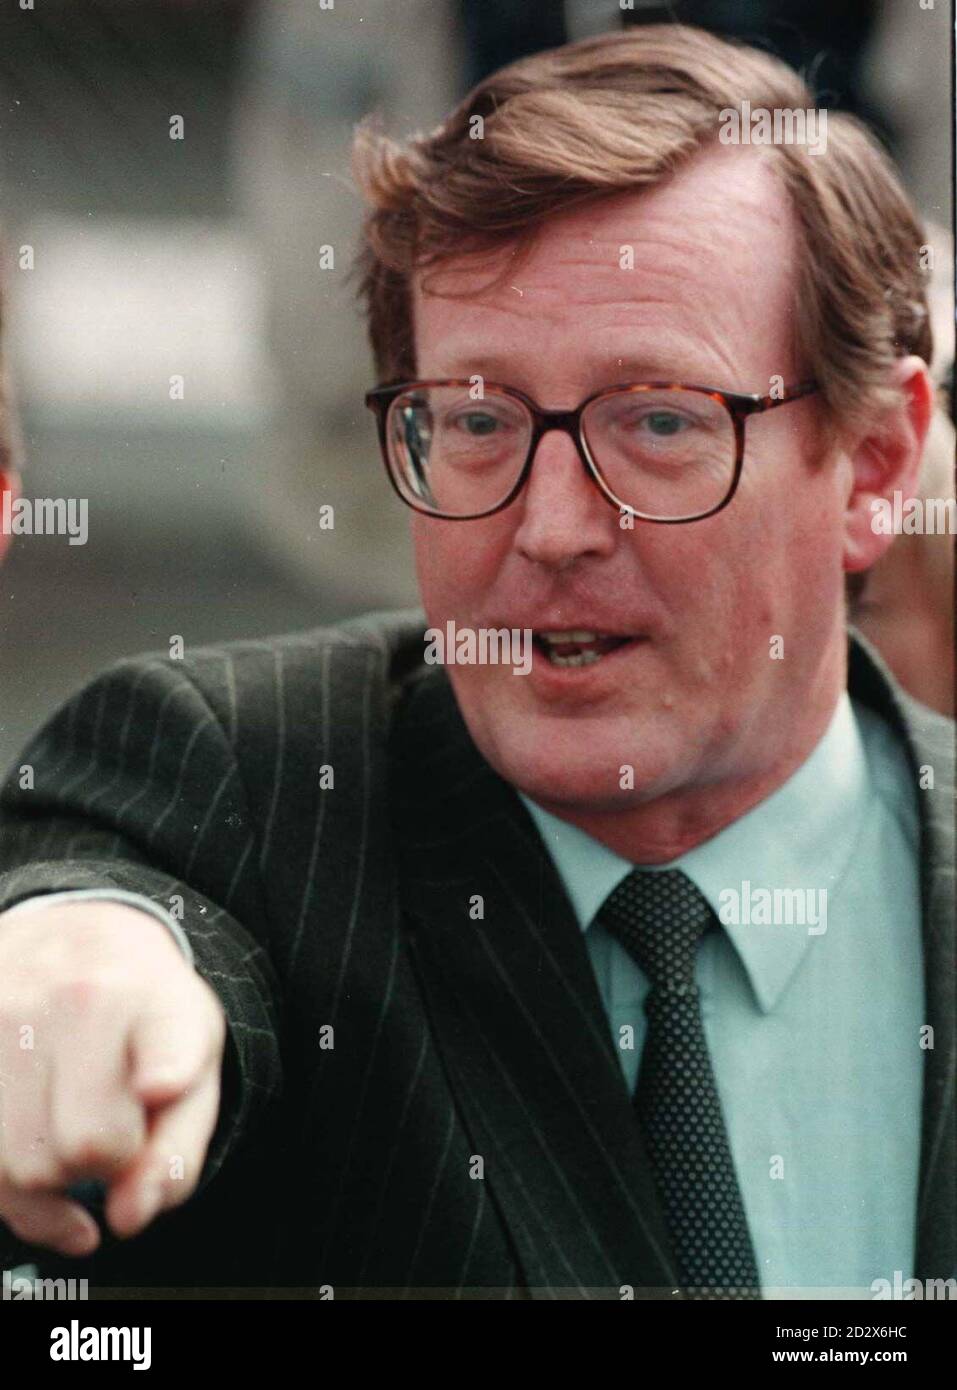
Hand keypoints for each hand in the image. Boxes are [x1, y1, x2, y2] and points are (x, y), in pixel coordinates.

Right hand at [0, 900, 224, 1255]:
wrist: (69, 933)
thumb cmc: (141, 1008)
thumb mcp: (192, 1053)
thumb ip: (178, 1144)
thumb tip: (130, 1215)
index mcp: (147, 993)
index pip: (160, 1045)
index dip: (165, 1072)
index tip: (158, 1085)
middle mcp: (70, 998)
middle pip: (88, 1144)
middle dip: (108, 1164)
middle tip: (116, 1138)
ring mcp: (3, 1020)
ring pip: (22, 1166)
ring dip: (53, 1182)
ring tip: (73, 1145)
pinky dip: (12, 1196)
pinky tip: (37, 1183)